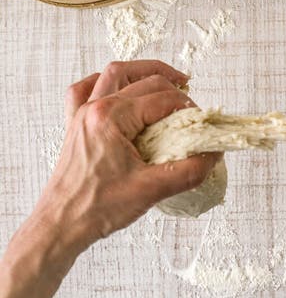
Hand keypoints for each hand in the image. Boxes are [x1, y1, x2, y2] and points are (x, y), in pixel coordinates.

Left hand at [31, 60, 220, 254]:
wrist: (60, 225)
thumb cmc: (97, 208)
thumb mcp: (152, 190)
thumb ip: (189, 170)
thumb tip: (213, 155)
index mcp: (112, 117)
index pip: (162, 99)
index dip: (187, 108)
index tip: (201, 123)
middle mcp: (95, 108)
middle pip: (143, 80)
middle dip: (172, 88)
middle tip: (190, 108)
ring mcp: (82, 114)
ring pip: (114, 74)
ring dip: (141, 71)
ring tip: (165, 80)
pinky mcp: (75, 124)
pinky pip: (84, 89)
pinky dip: (103, 82)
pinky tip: (119, 89)